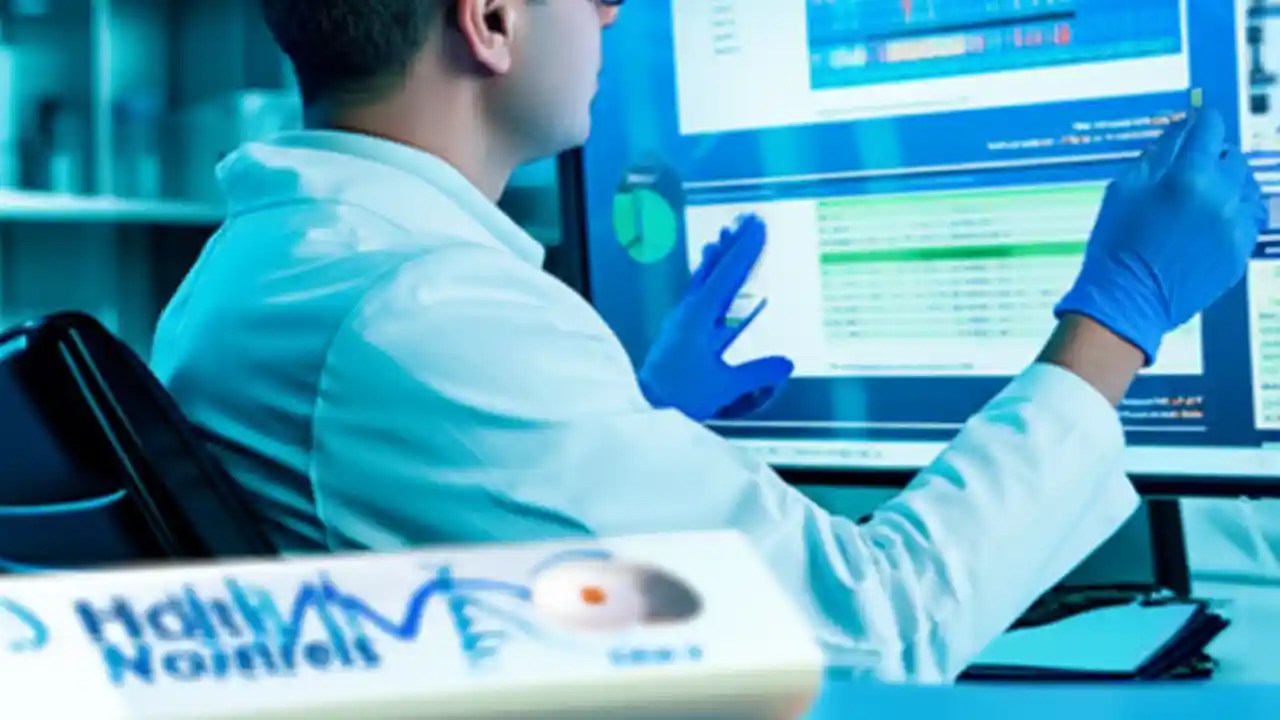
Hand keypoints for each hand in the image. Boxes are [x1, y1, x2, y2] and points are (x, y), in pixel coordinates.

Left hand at [639, 214, 794, 421]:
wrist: (642, 405)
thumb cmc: (678, 396)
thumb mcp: (723, 385)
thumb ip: (756, 372)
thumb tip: (787, 364)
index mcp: (698, 317)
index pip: (727, 275)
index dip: (746, 250)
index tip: (759, 227)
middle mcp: (688, 311)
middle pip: (713, 270)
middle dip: (732, 245)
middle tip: (746, 220)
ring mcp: (681, 319)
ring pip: (703, 280)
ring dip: (717, 258)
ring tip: (723, 237)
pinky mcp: (679, 330)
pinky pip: (699, 296)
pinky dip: (708, 280)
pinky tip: (710, 278)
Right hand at [1056, 108, 1268, 363]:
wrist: (1127, 300)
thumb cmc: (1117, 245)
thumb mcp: (1123, 190)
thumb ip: (1156, 155)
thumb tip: (1179, 131)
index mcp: (1186, 177)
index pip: (1209, 128)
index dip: (1201, 121)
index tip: (1196, 124)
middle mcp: (1219, 197)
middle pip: (1233, 156)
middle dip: (1214, 155)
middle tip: (1193, 167)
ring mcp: (1234, 227)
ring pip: (1248, 185)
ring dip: (1230, 183)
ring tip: (1206, 195)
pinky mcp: (1240, 251)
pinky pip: (1251, 218)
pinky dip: (1236, 212)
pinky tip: (1214, 220)